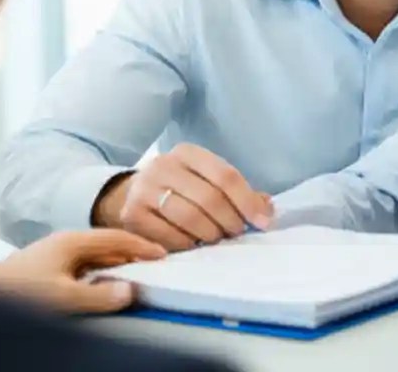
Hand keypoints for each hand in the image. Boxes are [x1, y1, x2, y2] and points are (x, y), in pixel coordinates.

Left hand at [0, 229, 165, 313]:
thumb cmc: (20, 293)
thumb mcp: (63, 297)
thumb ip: (99, 294)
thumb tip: (130, 291)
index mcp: (71, 241)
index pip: (116, 238)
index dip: (142, 246)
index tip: (164, 255)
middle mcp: (64, 244)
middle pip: (107, 246)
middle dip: (132, 255)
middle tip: (155, 267)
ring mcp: (54, 257)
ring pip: (94, 258)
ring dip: (115, 267)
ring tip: (135, 278)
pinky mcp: (46, 271)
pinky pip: (83, 269)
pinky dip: (100, 275)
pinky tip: (103, 288)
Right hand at [92, 143, 272, 251]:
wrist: (130, 194)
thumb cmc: (179, 190)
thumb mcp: (205, 180)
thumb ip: (237, 192)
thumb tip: (267, 210)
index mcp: (187, 153)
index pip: (225, 175)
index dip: (247, 201)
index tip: (263, 222)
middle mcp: (163, 166)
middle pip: (209, 198)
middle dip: (230, 221)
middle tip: (236, 233)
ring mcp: (144, 190)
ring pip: (189, 218)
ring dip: (210, 234)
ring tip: (216, 239)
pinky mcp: (132, 215)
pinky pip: (169, 236)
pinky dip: (188, 245)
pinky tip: (194, 245)